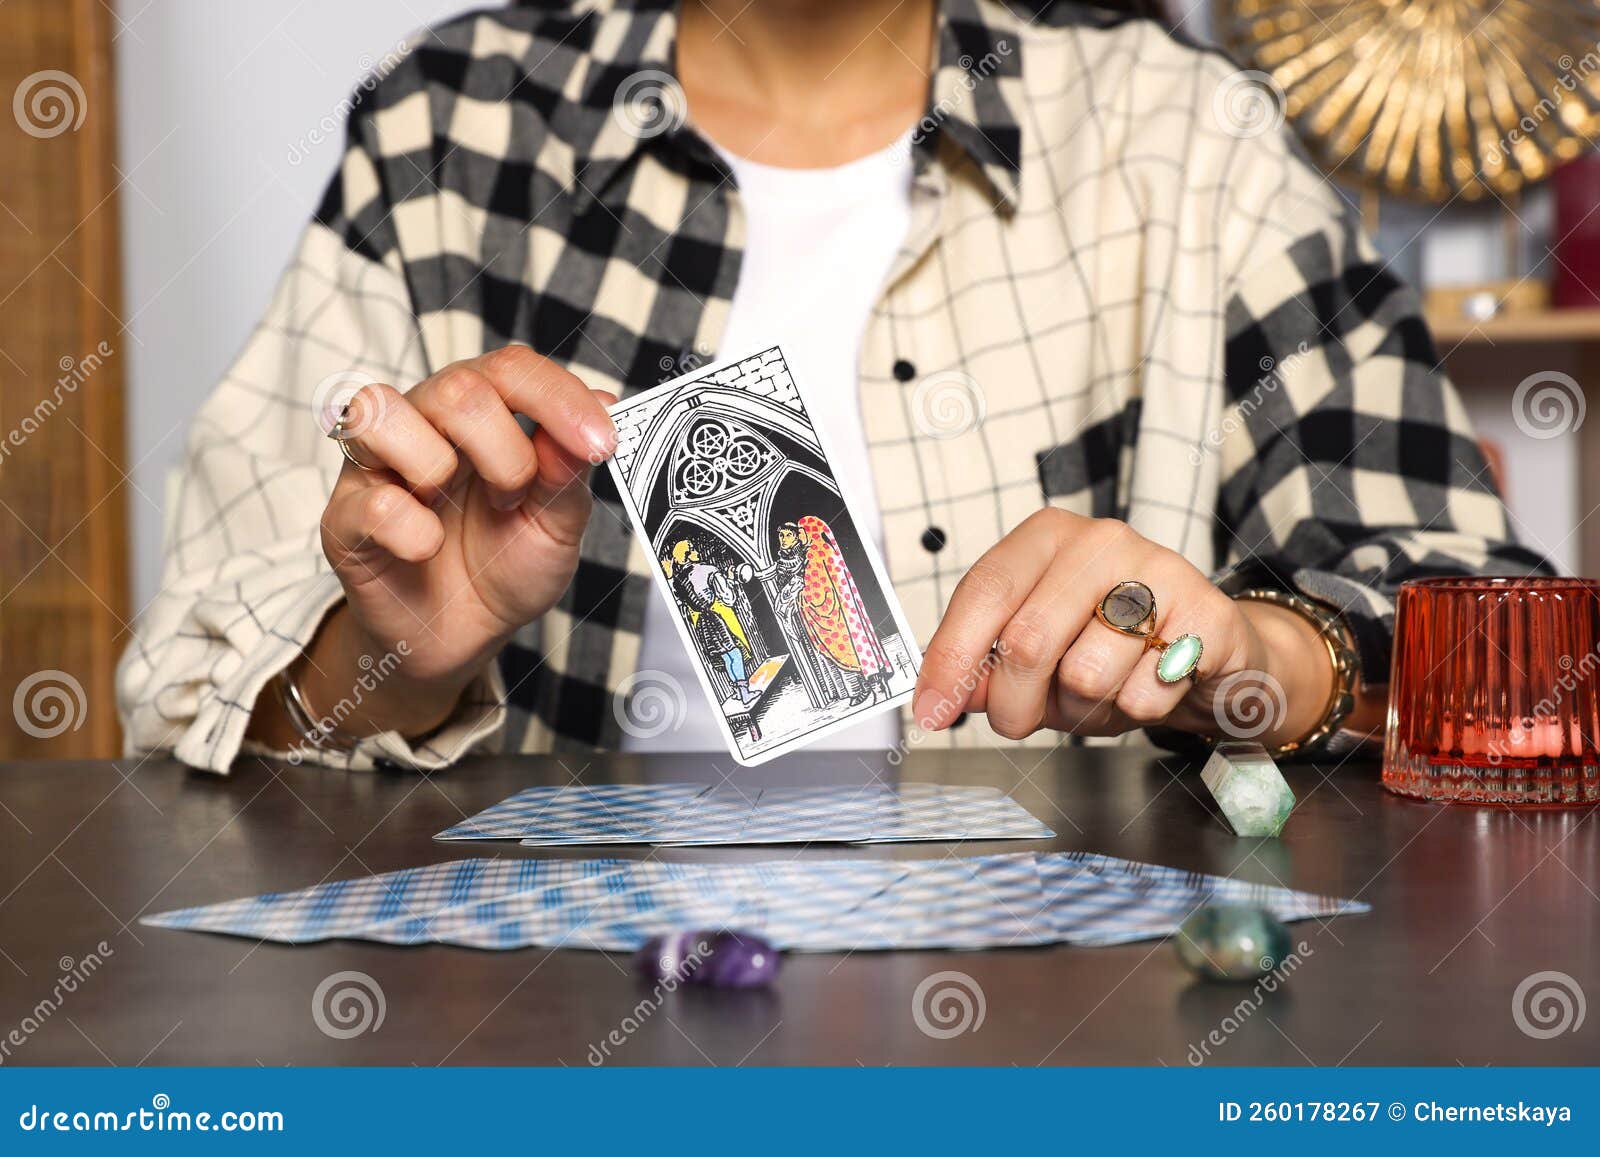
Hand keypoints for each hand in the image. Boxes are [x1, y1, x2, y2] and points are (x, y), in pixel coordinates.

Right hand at [277, 346, 614, 739]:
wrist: (465, 636)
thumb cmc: (507, 565)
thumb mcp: (558, 523)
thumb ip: (570, 468)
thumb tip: (602, 404)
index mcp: (483, 409)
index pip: (513, 368)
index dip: (560, 399)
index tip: (601, 445)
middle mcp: (424, 421)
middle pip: (456, 387)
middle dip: (505, 451)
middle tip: (515, 500)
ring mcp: (376, 464)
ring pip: (382, 411)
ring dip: (438, 467)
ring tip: (454, 512)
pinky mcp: (345, 517)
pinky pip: (370, 500)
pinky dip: (411, 530)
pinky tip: (426, 548)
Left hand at [912, 509, 1334, 747]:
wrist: (1214, 654)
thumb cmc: (1115, 649)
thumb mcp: (1038, 656)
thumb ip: (985, 667)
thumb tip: (941, 694)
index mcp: (1048, 537)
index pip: (983, 592)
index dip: (951, 657)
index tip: (931, 711)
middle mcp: (1101, 541)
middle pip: (1028, 640)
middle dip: (1014, 703)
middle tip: (1020, 719)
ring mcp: (1160, 570)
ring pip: (1087, 674)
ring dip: (1085, 707)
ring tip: (1105, 689)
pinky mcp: (1207, 614)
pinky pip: (1145, 692)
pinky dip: (1139, 708)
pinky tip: (1152, 685)